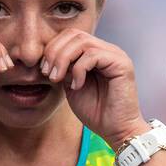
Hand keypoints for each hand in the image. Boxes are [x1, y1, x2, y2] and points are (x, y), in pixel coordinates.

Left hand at [39, 30, 145, 149]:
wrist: (116, 131)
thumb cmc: (96, 112)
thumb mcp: (71, 87)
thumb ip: (64, 69)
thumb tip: (50, 57)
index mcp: (95, 52)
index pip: (70, 36)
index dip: (52, 49)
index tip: (43, 70)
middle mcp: (106, 49)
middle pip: (74, 34)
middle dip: (55, 52)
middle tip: (48, 74)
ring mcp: (115, 55)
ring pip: (82, 41)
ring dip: (63, 59)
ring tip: (58, 79)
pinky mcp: (121, 63)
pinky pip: (93, 55)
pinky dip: (79, 70)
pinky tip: (77, 86)